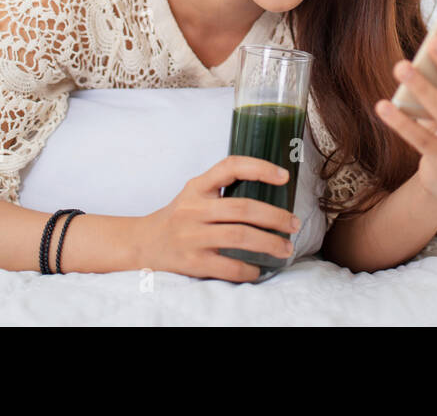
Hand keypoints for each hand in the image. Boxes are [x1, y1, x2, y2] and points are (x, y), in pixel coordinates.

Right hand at [134, 155, 301, 281]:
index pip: (230, 167)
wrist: (142, 243)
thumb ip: (222, 189)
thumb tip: (271, 192)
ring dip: (270, 243)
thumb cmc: (178, 217)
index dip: (260, 168)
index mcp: (197, 187)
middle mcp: (193, 209)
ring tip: (286, 248)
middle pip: (243, 209)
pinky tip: (259, 269)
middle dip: (276, 217)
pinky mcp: (192, 262)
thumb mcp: (194, 194)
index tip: (284, 176)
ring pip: (240, 237)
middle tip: (294, 224)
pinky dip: (249, 269)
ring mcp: (191, 236)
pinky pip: (228, 266)